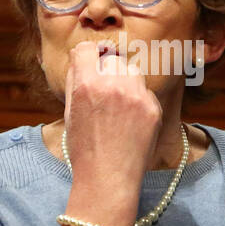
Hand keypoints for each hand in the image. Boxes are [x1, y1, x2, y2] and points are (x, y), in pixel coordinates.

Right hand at [62, 40, 162, 193]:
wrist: (109, 176)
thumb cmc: (84, 147)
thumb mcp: (70, 111)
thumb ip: (76, 80)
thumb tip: (80, 56)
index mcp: (86, 83)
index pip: (87, 49)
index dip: (86, 56)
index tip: (89, 63)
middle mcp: (113, 84)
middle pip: (112, 60)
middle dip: (107, 71)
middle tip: (104, 93)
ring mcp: (136, 96)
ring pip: (132, 72)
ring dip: (125, 82)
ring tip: (118, 107)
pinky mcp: (153, 108)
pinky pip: (146, 91)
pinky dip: (139, 99)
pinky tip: (131, 120)